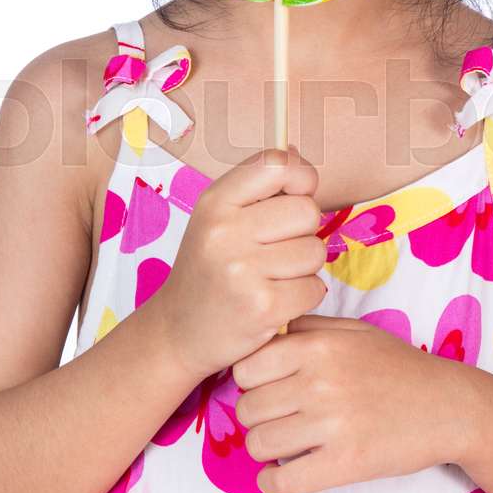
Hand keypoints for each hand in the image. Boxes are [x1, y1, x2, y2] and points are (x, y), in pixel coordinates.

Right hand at [149, 145, 327, 387]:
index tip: (296, 195)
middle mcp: (224, 232)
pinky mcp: (262, 307)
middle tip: (276, 251)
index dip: (300, 178)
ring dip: (303, 268)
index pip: (278, 164)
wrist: (177, 332)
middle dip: (303, 232)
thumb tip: (300, 160)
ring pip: (315, 252)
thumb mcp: (217, 218)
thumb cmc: (208, 269)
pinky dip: (303, 297)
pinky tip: (275, 302)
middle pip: (307, 211)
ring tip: (272, 278)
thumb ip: (257, 188)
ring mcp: (243, 271)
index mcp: (215, 202)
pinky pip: (315, 288)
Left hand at [231, 313, 456, 492]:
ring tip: (284, 445)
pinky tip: (281, 474)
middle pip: (247, 408)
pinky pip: (282, 480)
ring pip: (258, 444)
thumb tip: (266, 335)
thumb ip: (308, 329)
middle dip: (257, 417)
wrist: (450, 407)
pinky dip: (273, 481)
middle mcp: (320, 382)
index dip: (251, 383)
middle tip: (278, 420)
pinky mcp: (346, 463)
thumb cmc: (400, 368)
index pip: (245, 369)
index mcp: (318, 347)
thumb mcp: (355, 332)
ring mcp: (332, 424)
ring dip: (264, 449)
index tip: (267, 390)